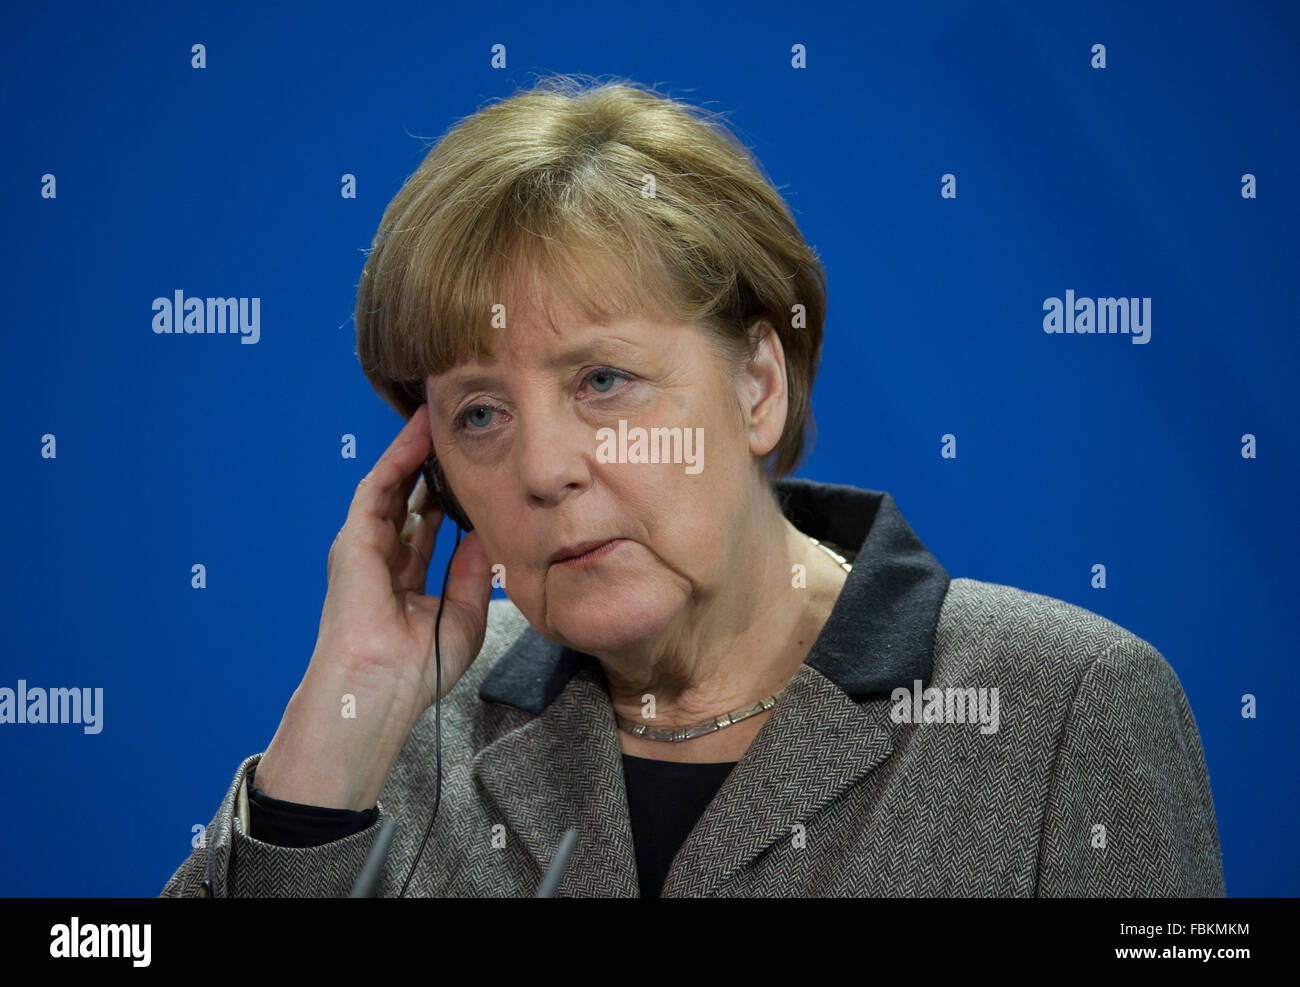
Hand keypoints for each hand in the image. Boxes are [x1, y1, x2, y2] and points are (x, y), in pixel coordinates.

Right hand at [254, 404, 491, 808]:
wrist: (379, 685)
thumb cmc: (417, 666)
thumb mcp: (464, 614)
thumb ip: (475, 573)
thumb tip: (487, 534)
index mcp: (404, 584)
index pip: (427, 531)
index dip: (447, 502)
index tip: (471, 477)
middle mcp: (382, 562)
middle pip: (408, 502)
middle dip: (431, 470)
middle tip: (457, 438)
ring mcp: (365, 548)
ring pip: (392, 486)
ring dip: (414, 452)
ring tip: (438, 418)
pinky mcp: (354, 537)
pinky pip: (378, 486)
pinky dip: (398, 456)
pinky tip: (418, 432)